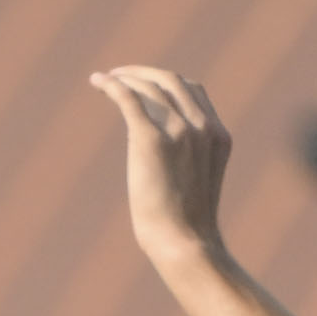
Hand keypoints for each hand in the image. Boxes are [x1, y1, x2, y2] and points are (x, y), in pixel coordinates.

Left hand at [89, 64, 234, 267]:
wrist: (183, 242)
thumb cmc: (186, 226)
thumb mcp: (196, 184)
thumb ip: (189, 160)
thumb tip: (162, 158)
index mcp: (218, 135)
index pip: (193, 91)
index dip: (166, 82)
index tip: (145, 86)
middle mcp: (202, 127)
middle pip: (171, 80)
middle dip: (144, 73)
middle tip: (119, 76)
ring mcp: (180, 130)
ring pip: (149, 86)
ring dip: (125, 77)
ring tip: (105, 80)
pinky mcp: (152, 139)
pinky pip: (130, 99)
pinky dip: (113, 85)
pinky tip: (98, 82)